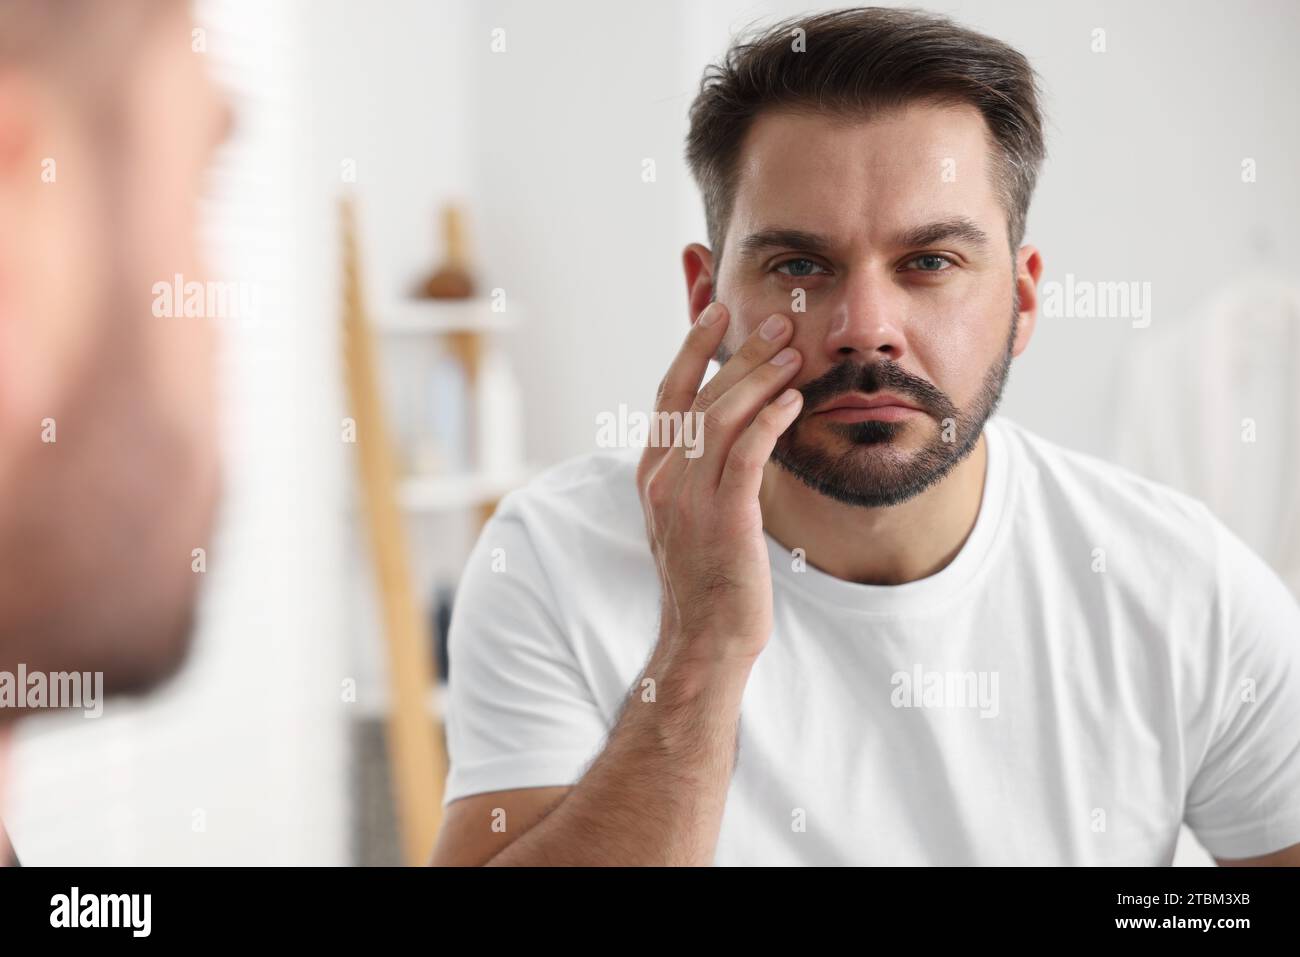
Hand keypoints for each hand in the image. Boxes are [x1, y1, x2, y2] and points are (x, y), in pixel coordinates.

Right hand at [636, 302, 802, 666]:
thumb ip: (701, 469)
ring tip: (792, 352)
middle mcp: (662, 480)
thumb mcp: (692, 514)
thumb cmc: (709, 576)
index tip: (715, 311)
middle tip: (775, 321)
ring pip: (721, 419)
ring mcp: (688, 499)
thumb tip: (734, 426)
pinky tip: (794, 401)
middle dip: (738, 354)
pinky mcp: (723, 519)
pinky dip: (770, 422)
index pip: (669, 395)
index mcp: (652, 474)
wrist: (705, 637)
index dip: (691, 350)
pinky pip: (746, 456)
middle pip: (700, 398)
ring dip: (759, 380)